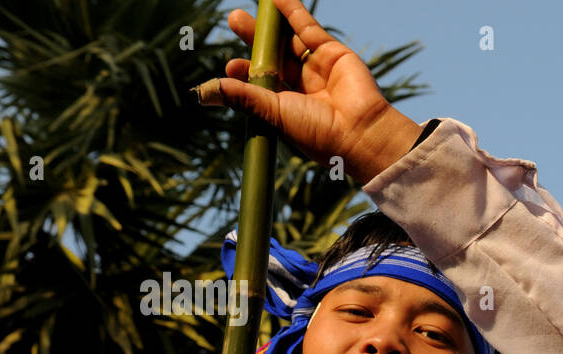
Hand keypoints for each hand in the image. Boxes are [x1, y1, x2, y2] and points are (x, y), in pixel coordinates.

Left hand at [195, 0, 420, 181]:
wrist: (360, 132)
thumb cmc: (318, 132)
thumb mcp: (274, 113)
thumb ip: (242, 97)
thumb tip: (202, 91)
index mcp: (289, 107)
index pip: (262, 83)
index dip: (245, 71)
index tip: (230, 65)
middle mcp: (303, 87)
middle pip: (273, 56)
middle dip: (254, 38)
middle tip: (234, 19)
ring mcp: (318, 68)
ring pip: (289, 39)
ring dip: (269, 23)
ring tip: (251, 7)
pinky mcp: (333, 52)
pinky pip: (307, 27)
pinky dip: (291, 11)